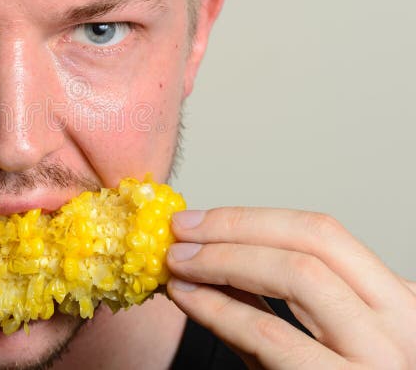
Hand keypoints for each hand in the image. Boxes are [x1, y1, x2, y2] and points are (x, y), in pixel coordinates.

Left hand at [166, 207, 415, 368]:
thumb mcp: (311, 339)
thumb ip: (271, 296)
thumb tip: (211, 249)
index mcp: (396, 301)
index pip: (322, 233)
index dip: (249, 219)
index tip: (197, 220)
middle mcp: (402, 325)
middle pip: (311, 243)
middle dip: (233, 230)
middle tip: (180, 234)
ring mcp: (379, 361)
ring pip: (299, 276)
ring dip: (223, 260)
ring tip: (179, 265)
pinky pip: (273, 336)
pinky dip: (221, 310)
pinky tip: (189, 300)